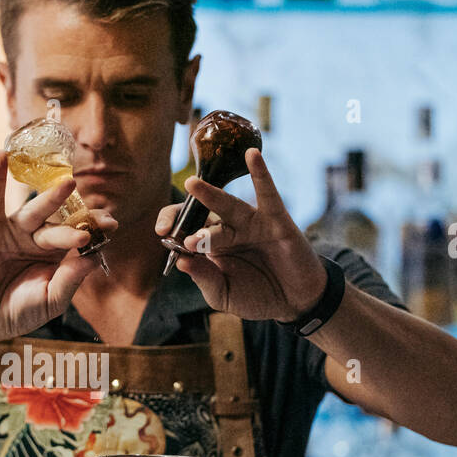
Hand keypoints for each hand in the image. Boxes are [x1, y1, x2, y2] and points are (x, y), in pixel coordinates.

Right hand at [0, 150, 117, 343]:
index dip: (94, 229)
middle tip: (103, 215)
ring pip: (36, 212)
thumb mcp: (50, 300)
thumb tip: (93, 258)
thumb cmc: (16, 311)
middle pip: (62, 223)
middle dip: (81, 218)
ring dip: (52, 197)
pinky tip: (2, 156)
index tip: (112, 224)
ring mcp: (14, 230)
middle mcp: (36, 238)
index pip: (78, 235)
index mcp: (54, 255)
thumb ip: (70, 280)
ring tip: (69, 185)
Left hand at [154, 149, 327, 322]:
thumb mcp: (223, 294)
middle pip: (202, 215)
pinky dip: (261, 173)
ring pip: (228, 206)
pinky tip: (252, 155)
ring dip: (210, 195)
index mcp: (212, 246)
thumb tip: (181, 261)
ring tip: (192, 184)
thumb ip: (204, 278)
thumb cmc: (257, 297)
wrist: (294, 302)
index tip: (162, 235)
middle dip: (184, 217)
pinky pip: (268, 194)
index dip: (172, 229)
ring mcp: (252, 223)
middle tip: (168, 225)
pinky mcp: (276, 220)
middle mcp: (229, 230)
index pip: (186, 229)